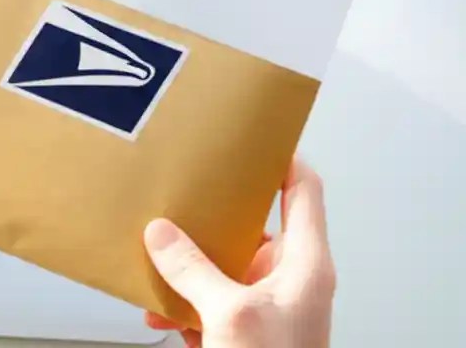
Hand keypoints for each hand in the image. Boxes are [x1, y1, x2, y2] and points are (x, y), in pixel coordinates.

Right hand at [143, 159, 335, 347]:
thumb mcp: (231, 314)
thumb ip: (193, 272)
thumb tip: (163, 236)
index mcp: (305, 264)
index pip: (303, 191)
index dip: (283, 158)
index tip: (256, 137)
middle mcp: (288, 280)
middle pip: (252, 227)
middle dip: (213, 216)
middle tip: (187, 195)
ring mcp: (265, 306)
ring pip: (223, 267)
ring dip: (187, 268)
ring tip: (160, 260)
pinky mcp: (243, 330)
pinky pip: (208, 302)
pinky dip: (182, 304)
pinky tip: (161, 309)